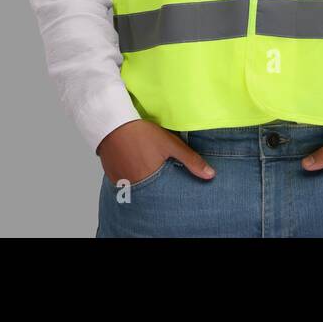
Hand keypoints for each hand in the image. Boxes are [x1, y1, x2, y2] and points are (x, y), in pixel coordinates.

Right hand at [96, 119, 215, 184]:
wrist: (113, 123)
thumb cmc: (142, 133)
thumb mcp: (170, 144)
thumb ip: (190, 160)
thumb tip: (211, 175)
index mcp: (150, 182)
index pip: (164, 198)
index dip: (169, 196)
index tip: (174, 194)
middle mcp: (133, 187)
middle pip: (149, 196)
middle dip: (156, 193)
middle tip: (160, 185)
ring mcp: (120, 183)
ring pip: (135, 191)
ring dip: (143, 186)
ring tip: (146, 174)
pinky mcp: (112, 177)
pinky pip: (123, 185)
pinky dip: (130, 180)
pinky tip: (134, 169)